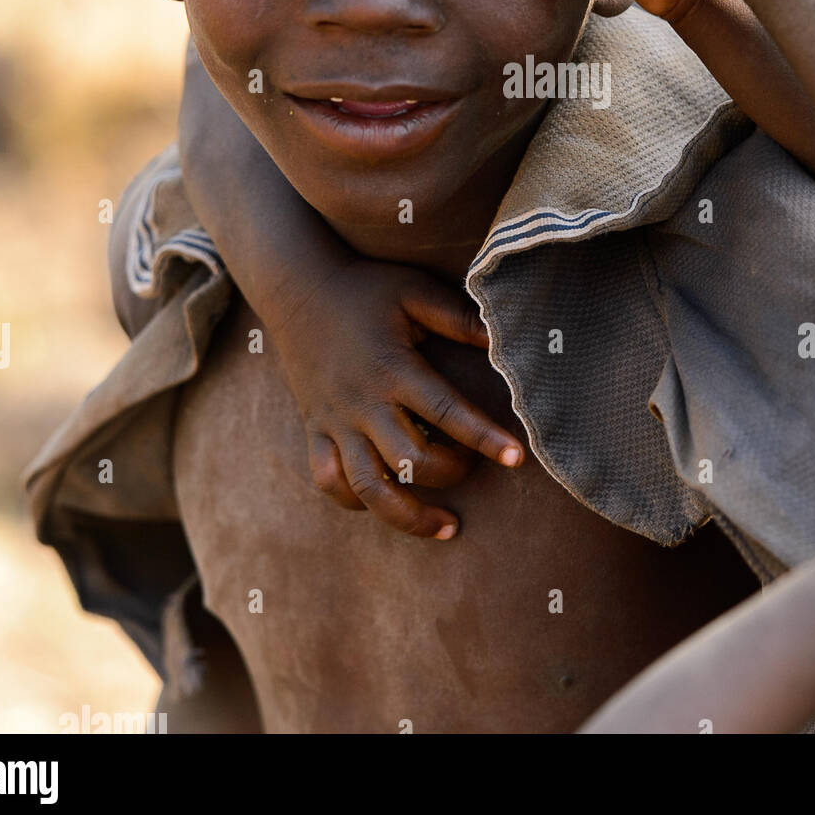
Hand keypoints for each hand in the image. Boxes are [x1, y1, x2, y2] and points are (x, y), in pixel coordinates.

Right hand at [277, 261, 523, 539]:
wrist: (297, 288)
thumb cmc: (365, 289)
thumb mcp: (414, 291)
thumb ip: (458, 317)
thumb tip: (503, 340)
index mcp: (392, 369)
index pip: (445, 412)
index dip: (483, 437)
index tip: (517, 457)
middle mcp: (362, 404)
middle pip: (410, 461)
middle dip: (452, 473)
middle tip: (474, 465)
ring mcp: (334, 423)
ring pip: (368, 487)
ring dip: (409, 515)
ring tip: (447, 526)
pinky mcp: (315, 431)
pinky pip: (328, 482)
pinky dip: (356, 502)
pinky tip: (387, 505)